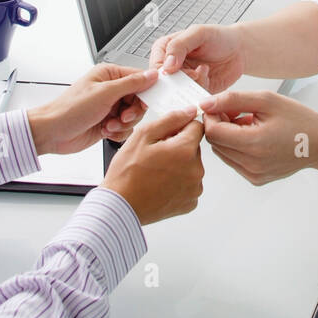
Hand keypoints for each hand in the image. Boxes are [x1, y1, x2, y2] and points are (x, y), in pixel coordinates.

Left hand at [26, 63, 155, 154]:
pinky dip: (118, 132)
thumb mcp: (104, 93)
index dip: (145, 91)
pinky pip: (126, 128)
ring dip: (124, 124)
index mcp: (109, 75)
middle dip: (133, 112)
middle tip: (122, 116)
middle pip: (139, 99)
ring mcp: (109, 107)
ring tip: (109, 124)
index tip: (145, 102)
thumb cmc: (70, 109)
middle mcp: (110, 90)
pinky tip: (105, 131)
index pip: (139, 78)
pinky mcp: (108, 123)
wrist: (52, 133)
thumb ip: (131, 83)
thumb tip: (152, 75)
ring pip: (134, 116)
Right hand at [102, 106, 204, 224]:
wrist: (120, 206)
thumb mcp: (143, 135)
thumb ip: (171, 120)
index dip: (181, 128)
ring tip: (156, 173)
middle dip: (178, 148)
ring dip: (179, 166)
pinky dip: (179, 183)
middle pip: (194, 148)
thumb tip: (190, 111)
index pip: (197, 127)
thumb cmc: (127, 172)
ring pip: (191, 166)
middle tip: (155, 156)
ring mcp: (194, 188)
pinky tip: (161, 185)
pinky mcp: (191, 202)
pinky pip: (189, 185)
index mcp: (185, 150)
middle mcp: (196, 170)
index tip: (168, 136)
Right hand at [150, 24, 245, 92]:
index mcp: (164, 50)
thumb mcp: (198, 33)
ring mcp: (182, 81)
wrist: (240, 50)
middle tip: (194, 74)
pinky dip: (201, 90)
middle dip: (179, 83)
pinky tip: (208, 75)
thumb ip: (180, 46)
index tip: (178, 71)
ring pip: (178, 94)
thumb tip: (166, 66)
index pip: (154, 68)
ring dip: (192, 85)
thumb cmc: (219, 37)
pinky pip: (192, 98)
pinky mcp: (195, 92)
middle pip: (164, 85)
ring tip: (204, 70)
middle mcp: (171, 67)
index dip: (164, 74)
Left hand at [199, 90, 317, 185]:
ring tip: (248, 125)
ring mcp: (253, 174)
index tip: (221, 106)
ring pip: (222, 152)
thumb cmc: (298, 119)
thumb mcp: (266, 100)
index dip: (211, 116)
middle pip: (215, 143)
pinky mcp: (256, 179)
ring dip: (227, 136)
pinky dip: (236, 148)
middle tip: (237, 113)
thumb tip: (206, 103)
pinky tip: (254, 138)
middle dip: (219, 125)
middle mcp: (251, 164)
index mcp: (254, 144)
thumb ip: (233, 99)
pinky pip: (233, 161)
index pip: (212, 132)